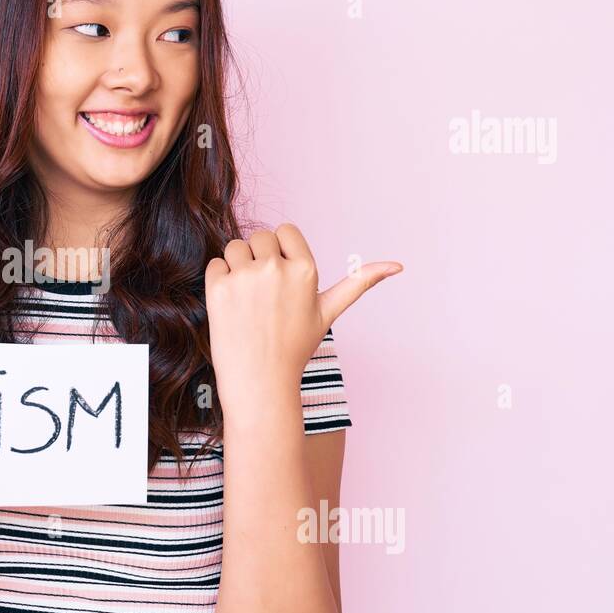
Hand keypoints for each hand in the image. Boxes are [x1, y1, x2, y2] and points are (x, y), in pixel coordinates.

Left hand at [204, 224, 401, 404]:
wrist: (261, 381)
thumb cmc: (295, 347)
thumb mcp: (328, 312)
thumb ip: (358, 282)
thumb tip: (398, 265)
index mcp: (305, 269)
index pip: (284, 230)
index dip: (279, 251)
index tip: (280, 277)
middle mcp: (276, 268)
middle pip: (258, 236)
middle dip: (257, 258)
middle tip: (262, 295)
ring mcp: (246, 277)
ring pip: (234, 247)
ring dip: (236, 267)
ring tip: (246, 300)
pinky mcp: (219, 288)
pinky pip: (215, 265)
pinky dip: (218, 281)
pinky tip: (230, 306)